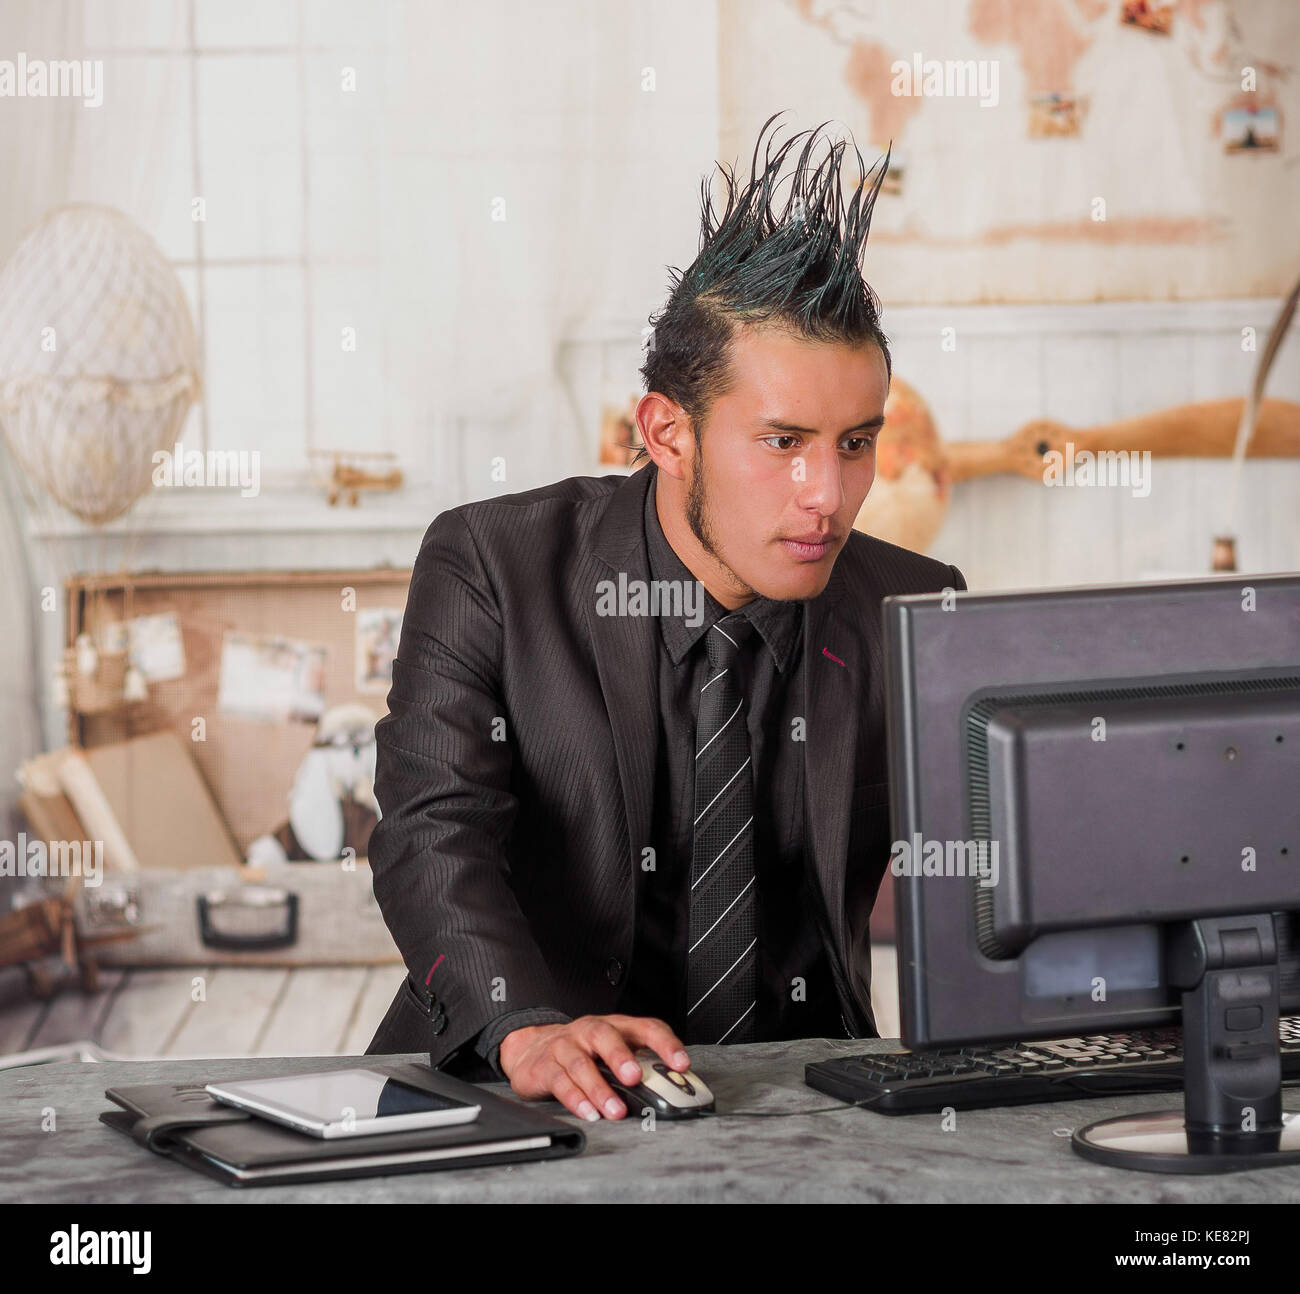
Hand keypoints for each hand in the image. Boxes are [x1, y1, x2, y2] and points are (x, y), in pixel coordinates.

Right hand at [498, 1014, 690, 1121]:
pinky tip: (588, 1112)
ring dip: (600, 1089)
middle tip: (635, 1077)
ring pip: (581, 1063)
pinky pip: (560, 1081)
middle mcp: (589, 1031)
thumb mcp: (611, 1052)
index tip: (681, 1063)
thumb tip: (670, 1090)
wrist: (532, 1048)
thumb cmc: (583, 1051)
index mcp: (615, 1026)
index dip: (665, 1043)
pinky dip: (575, 1099)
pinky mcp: (545, 1066)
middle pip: (605, 1037)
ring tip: (615, 1110)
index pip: (645, 1027)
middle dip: (621, 1057)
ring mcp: (565, 1046)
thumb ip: (638, 1065)